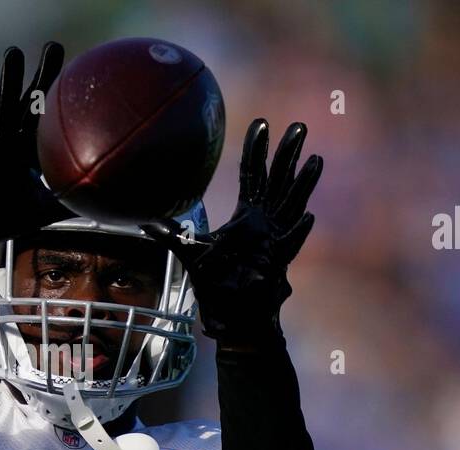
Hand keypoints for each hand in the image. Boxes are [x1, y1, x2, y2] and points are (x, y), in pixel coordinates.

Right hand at [0, 43, 73, 253]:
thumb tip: (101, 206)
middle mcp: (12, 140)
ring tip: (14, 51)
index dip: (60, 95)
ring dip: (9, 79)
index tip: (77, 72)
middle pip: (29, 101)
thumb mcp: (43, 210)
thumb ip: (68, 204)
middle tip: (54, 46)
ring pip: (3, 105)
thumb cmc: (6, 217)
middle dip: (41, 74)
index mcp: (29, 150)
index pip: (48, 116)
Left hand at [142, 119, 321, 344]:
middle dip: (288, 154)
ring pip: (292, 205)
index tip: (260, 123)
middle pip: (279, 180)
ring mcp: (274, 240)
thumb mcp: (190, 251)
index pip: (252, 175)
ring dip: (302, 183)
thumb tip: (145, 222)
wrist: (232, 316)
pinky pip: (289, 244)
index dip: (256, 150)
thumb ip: (173, 234)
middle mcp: (265, 223)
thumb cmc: (216, 284)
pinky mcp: (275, 261)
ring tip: (314, 159)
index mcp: (247, 217)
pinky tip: (308, 216)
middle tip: (299, 125)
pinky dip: (298, 231)